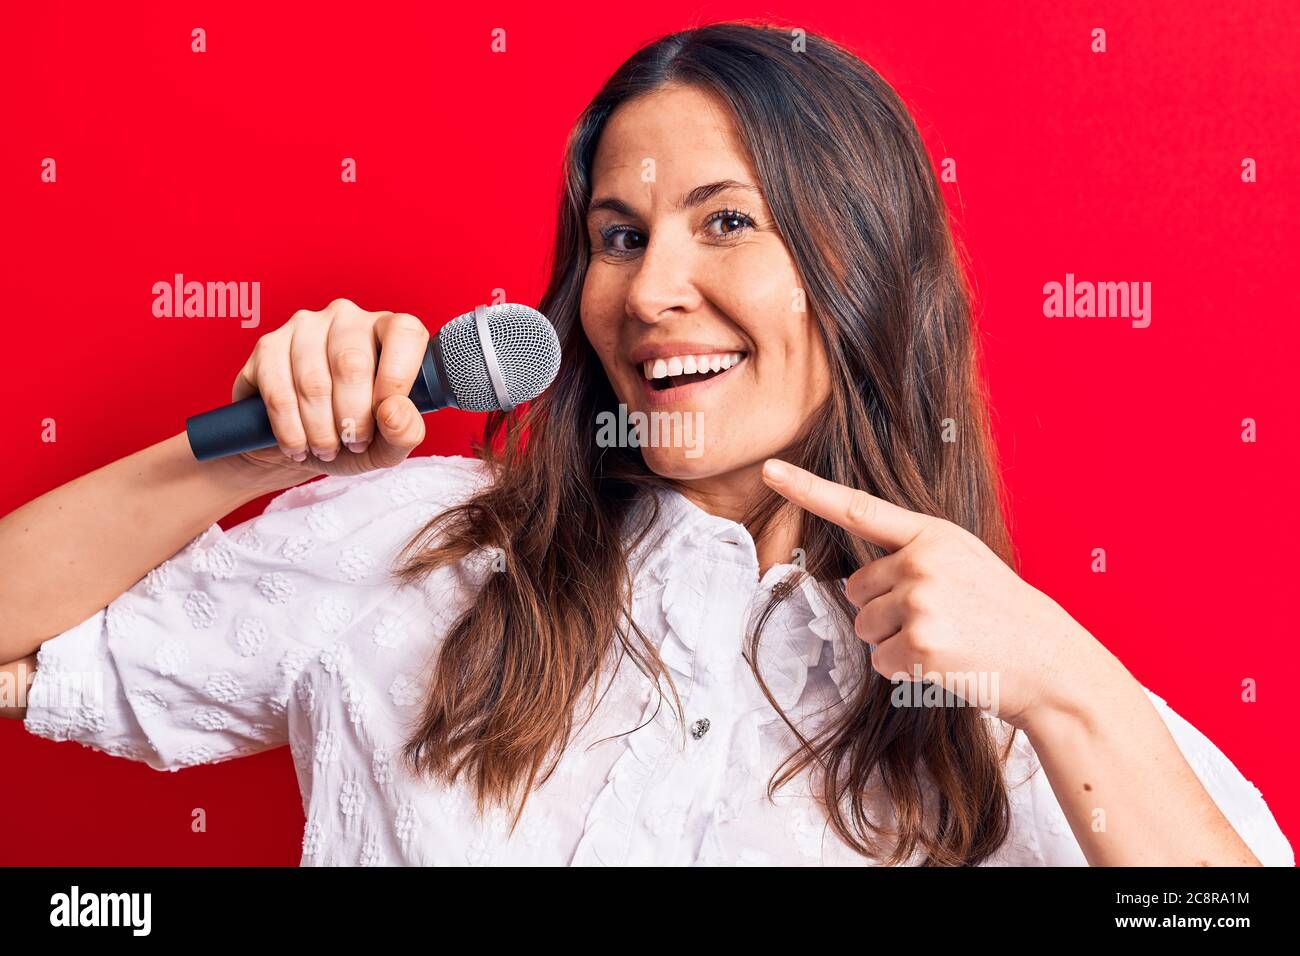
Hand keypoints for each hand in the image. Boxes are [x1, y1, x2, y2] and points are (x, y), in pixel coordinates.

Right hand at [229, 298, 429, 481]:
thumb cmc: (354, 436)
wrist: (301, 445)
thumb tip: (394, 410)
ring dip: (320, 430)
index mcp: (389, 331)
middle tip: (353, 443)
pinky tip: (298, 445)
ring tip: (326, 448)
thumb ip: (405, 432)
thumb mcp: (388, 445)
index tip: (385, 417)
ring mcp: (304, 326)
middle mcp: (347, 318)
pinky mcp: (267, 345)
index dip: (397, 378)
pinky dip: (290, 430)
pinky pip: (278, 392)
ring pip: (313, 382)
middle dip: (353, 418)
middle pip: (352, 364)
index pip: (404, 332)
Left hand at [760, 458, 1111, 729]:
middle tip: (940, 623)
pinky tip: (946, 665)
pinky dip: (906, 673)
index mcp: (932, 535)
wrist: (1052, 665)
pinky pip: (882, 663)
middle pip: (856, 592)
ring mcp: (921, 601)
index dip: (808, 489)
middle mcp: (922, 561)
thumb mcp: (964, 565)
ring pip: (866, 629)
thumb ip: (912, 560)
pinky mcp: (920, 643)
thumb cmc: (1004, 618)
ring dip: (896, 645)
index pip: (859, 509)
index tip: (770, 470)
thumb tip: (854, 587)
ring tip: (947, 643)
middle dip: (885, 613)